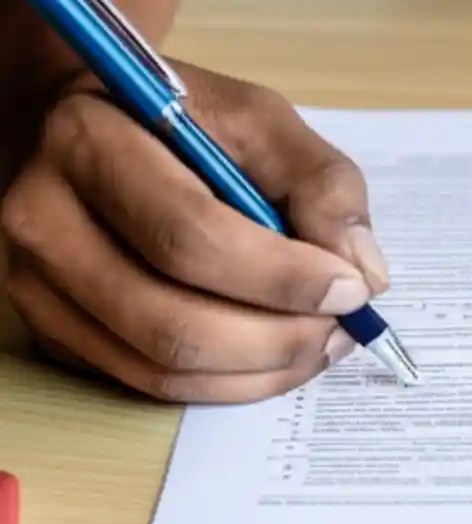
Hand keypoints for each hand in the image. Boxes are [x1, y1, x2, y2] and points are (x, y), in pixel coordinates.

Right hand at [1, 60, 388, 402]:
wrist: (90, 132)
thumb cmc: (182, 125)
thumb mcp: (259, 121)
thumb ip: (322, 184)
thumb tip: (362, 272)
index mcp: (90, 142)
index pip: (189, 236)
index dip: (281, 277)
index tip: (351, 289)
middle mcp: (43, 219)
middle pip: (172, 322)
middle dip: (278, 339)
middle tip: (342, 328)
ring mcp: (38, 286)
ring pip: (163, 367)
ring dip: (262, 371)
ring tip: (321, 343)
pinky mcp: (55, 331)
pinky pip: (151, 384)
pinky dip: (230, 383)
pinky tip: (276, 356)